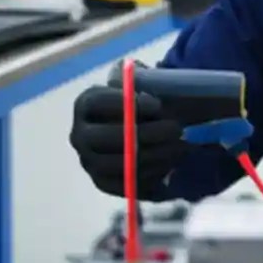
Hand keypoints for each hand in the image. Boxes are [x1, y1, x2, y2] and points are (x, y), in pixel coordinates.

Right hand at [69, 62, 187, 199]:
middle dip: (145, 133)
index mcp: (86, 104)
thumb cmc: (147, 101)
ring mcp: (90, 162)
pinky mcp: (105, 183)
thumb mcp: (144, 81)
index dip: (126, 103)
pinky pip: (128, 184)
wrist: (148, 127)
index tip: (156, 104)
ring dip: (156, 154)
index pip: (97, 103)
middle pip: (106, 137)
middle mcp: (80, 134)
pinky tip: (172, 161)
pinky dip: (153, 174)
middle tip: (176, 128)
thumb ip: (141, 79)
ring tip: (181, 144)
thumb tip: (143, 86)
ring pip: (121, 163)